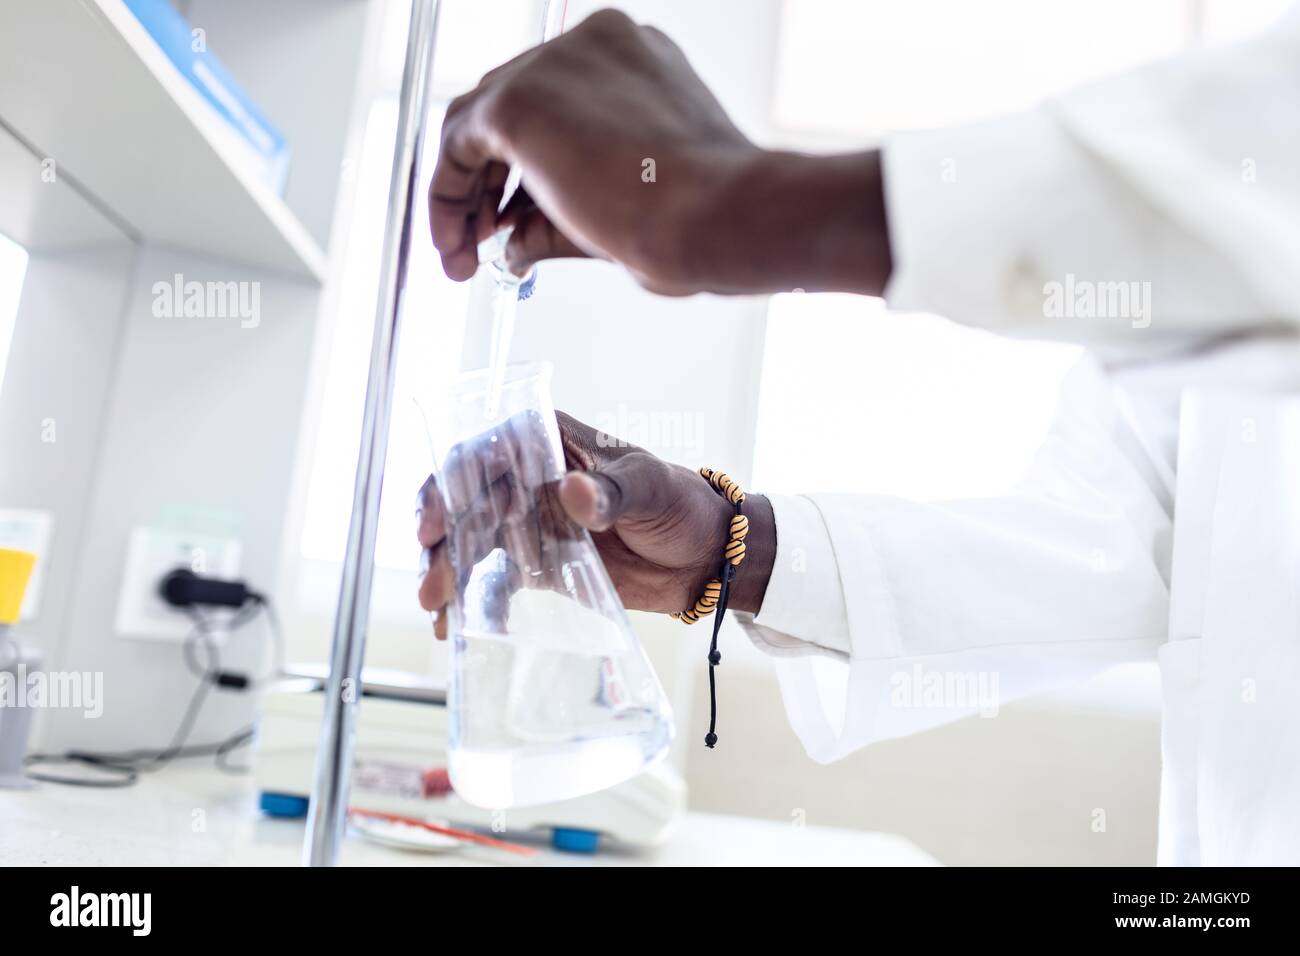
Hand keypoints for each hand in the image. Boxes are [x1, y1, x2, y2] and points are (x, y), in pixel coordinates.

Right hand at [416, 410, 774, 637]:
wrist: (704, 558)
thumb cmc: (681, 505)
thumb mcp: (651, 491)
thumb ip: (613, 492)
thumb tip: (574, 492)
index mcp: (549, 442)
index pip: (484, 454)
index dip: (449, 485)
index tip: (436, 524)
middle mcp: (529, 478)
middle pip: (463, 499)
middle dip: (439, 539)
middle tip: (433, 584)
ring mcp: (528, 521)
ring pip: (468, 538)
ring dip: (447, 570)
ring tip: (437, 610)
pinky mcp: (537, 562)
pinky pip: (493, 577)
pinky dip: (473, 599)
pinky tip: (456, 625)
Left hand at [429, 8, 889, 295]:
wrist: (717, 214)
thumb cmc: (701, 216)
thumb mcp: (625, 205)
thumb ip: (560, 215)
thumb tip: (515, 244)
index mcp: (632, 59)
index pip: (554, 104)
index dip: (522, 169)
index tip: (510, 217)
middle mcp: (592, 46)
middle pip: (511, 106)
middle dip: (491, 181)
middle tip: (481, 238)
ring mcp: (555, 64)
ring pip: (479, 121)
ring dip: (463, 190)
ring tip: (462, 251)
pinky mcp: (518, 100)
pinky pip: (457, 143)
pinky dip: (446, 193)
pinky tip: (453, 240)